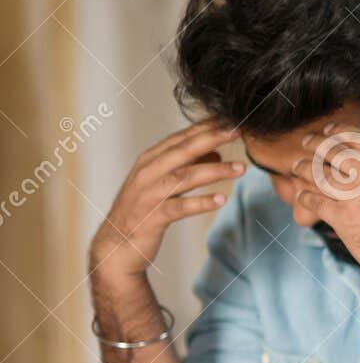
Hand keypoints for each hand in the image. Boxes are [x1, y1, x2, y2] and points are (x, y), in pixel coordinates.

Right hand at [90, 120, 243, 279]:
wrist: (116, 245)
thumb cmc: (143, 210)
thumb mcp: (164, 183)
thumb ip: (188, 166)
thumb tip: (217, 152)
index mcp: (151, 160)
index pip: (181, 138)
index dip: (206, 127)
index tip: (231, 118)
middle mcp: (148, 172)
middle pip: (183, 150)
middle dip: (212, 138)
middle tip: (238, 131)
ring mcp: (149, 194)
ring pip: (184, 176)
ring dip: (215, 171)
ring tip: (241, 168)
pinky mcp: (152, 217)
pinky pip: (180, 207)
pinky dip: (201, 202)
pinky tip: (222, 199)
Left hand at [290, 123, 359, 283]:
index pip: (355, 136)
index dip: (336, 131)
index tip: (327, 131)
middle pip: (332, 150)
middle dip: (314, 143)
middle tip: (305, 142)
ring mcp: (354, 195)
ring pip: (317, 172)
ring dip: (303, 167)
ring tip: (297, 167)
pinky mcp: (341, 217)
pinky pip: (313, 200)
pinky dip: (304, 196)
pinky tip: (302, 196)